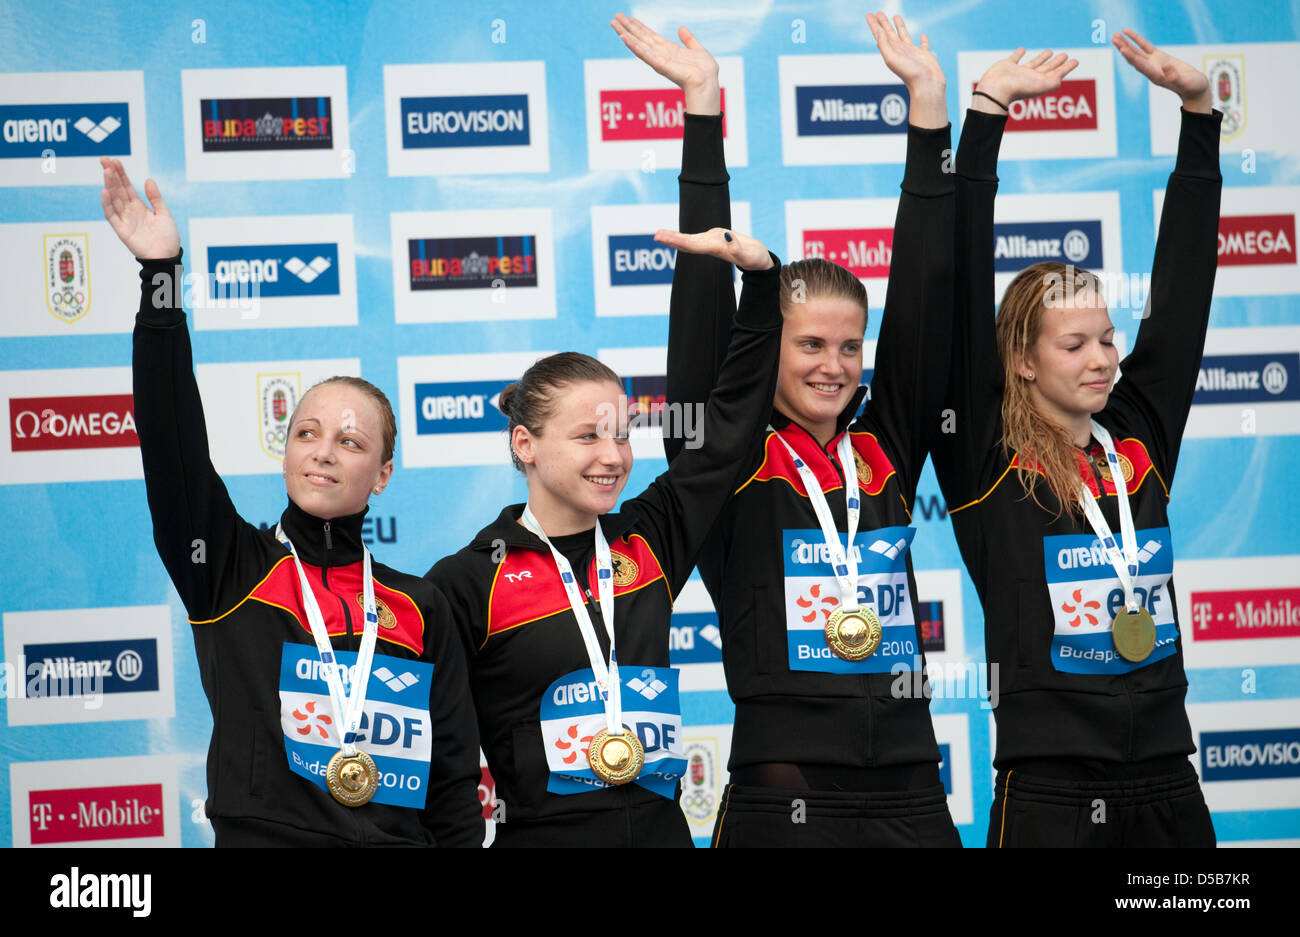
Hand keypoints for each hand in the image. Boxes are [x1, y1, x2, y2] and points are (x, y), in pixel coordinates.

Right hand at [100, 157, 179, 259]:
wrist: (168, 256)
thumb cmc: (167, 237)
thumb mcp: (164, 213)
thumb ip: (155, 198)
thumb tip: (148, 180)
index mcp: (139, 206)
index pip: (127, 186)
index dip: (121, 174)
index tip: (114, 161)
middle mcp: (130, 211)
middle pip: (118, 190)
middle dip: (111, 175)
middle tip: (105, 160)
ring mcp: (125, 220)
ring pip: (114, 199)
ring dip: (109, 185)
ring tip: (107, 171)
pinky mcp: (122, 230)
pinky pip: (112, 215)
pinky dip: (107, 204)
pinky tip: (105, 192)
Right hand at [610, 13, 719, 113]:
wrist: (706, 82)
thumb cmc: (704, 71)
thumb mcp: (697, 49)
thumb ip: (688, 40)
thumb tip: (681, 28)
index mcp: (669, 50)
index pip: (650, 36)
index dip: (640, 27)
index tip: (629, 18)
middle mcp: (661, 54)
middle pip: (640, 38)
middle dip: (628, 28)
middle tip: (615, 17)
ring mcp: (658, 59)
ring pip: (638, 44)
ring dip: (625, 33)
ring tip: (614, 23)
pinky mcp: (658, 64)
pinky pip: (643, 53)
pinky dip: (633, 45)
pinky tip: (623, 37)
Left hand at [654, 227, 772, 271]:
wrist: (759, 261)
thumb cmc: (756, 259)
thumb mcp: (749, 254)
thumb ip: (738, 247)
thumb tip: (727, 236)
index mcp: (715, 249)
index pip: (693, 245)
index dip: (679, 241)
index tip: (666, 238)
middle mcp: (710, 247)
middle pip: (686, 244)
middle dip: (671, 239)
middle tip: (655, 236)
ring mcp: (711, 244)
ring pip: (688, 241)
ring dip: (674, 238)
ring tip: (658, 235)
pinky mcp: (714, 239)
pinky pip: (695, 239)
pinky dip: (683, 237)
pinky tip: (674, 237)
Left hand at [865, 12, 945, 128]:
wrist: (926, 84)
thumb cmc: (909, 73)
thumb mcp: (891, 58)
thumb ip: (884, 44)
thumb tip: (878, 31)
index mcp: (891, 51)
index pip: (880, 35)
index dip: (874, 25)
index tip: (869, 15)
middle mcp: (900, 51)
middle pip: (889, 33)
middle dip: (883, 23)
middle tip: (878, 13)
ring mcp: (912, 52)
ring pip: (904, 35)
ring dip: (899, 26)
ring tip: (896, 16)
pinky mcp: (925, 55)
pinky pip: (923, 44)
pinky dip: (923, 40)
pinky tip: (923, 36)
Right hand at [973, 48, 1077, 113]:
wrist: (996, 89)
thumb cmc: (1019, 89)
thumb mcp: (1042, 85)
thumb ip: (1054, 80)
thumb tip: (1061, 77)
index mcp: (1040, 83)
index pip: (1057, 73)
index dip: (1066, 67)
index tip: (1075, 61)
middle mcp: (1031, 78)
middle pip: (1047, 69)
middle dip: (1057, 62)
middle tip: (1065, 55)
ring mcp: (1019, 72)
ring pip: (1034, 63)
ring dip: (1042, 58)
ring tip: (1049, 52)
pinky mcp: (1007, 65)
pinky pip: (1015, 57)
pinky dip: (1019, 53)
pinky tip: (1023, 50)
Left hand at [1112, 29, 1210, 112]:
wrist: (1194, 89)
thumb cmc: (1191, 87)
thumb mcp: (1185, 82)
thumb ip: (1175, 76)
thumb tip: (1166, 66)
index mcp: (1156, 76)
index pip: (1141, 65)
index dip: (1131, 57)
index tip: (1122, 49)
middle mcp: (1151, 69)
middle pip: (1134, 58)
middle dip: (1124, 48)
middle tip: (1114, 38)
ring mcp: (1153, 63)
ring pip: (1136, 52)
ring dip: (1126, 44)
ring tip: (1116, 35)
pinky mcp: (1159, 57)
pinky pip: (1145, 46)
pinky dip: (1137, 40)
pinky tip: (1128, 34)